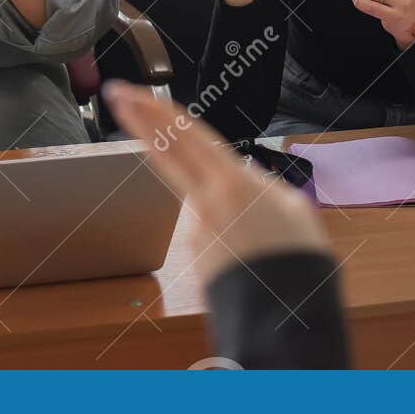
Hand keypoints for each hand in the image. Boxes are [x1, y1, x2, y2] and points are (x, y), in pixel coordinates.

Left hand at [102, 81, 327, 286]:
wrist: (281, 320)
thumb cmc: (297, 261)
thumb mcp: (294, 208)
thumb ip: (262, 184)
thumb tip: (244, 178)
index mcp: (230, 181)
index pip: (186, 137)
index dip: (156, 112)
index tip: (130, 93)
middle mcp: (204, 202)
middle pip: (167, 152)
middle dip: (140, 121)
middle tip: (116, 96)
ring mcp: (196, 229)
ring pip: (202, 198)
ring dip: (221, 202)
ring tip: (264, 237)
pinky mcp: (196, 254)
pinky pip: (214, 229)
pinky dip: (229, 230)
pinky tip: (255, 253)